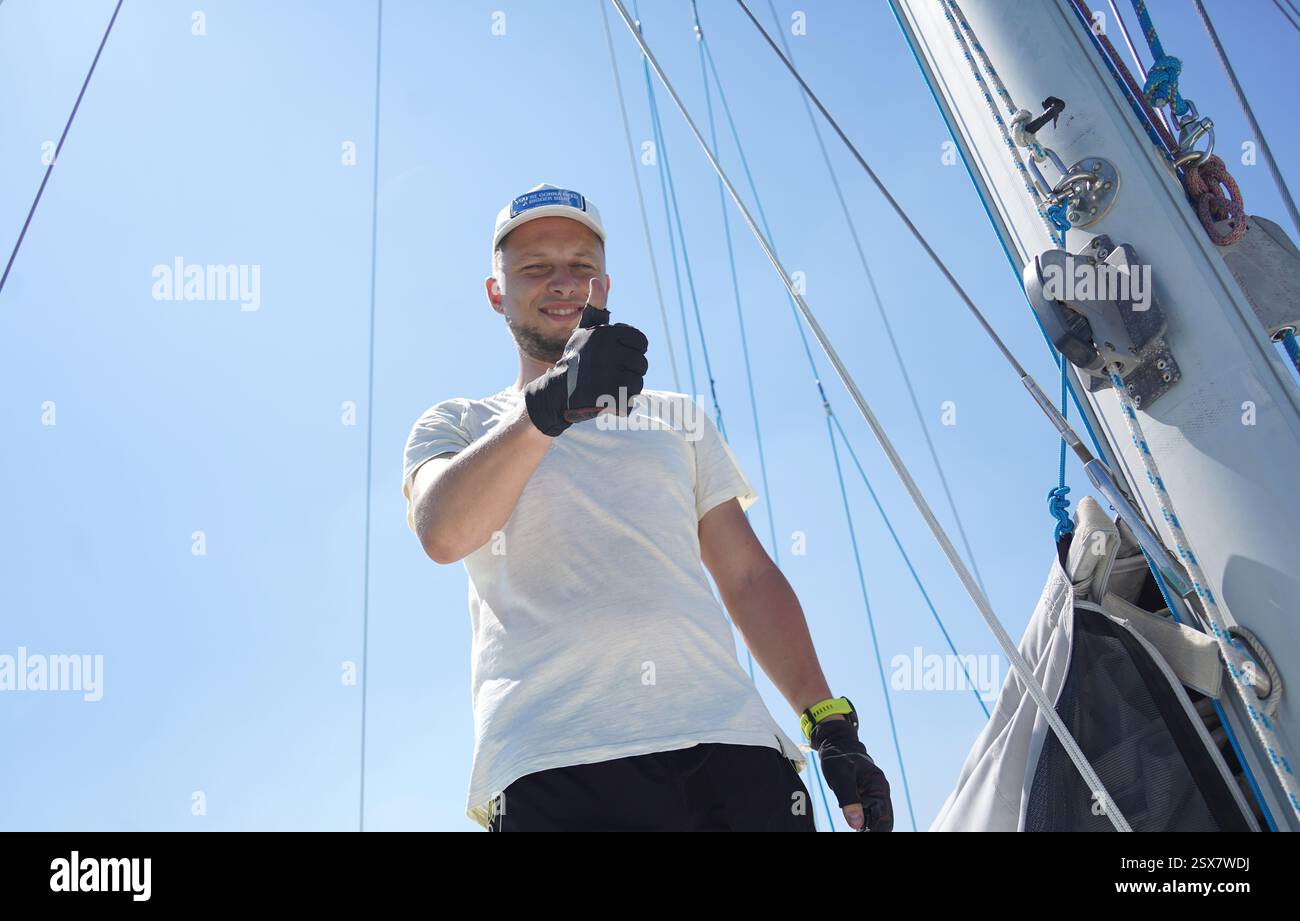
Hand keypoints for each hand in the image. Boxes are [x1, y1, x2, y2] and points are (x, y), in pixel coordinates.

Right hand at [523, 277, 648, 436]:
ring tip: (606, 385)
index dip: (632, 351)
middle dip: (628, 371)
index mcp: (608, 333)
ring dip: (625, 388)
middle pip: (641, 364)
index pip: (642, 342)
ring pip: (638, 383)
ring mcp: (609, 375)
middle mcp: (609, 352)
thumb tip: (597, 280)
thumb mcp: (585, 330)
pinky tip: (605, 399)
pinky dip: (621, 405)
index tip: (615, 356)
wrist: (557, 391)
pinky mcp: (608, 397)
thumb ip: (596, 307)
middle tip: (607, 374)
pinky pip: (630, 401)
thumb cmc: (576, 358)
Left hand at [811, 717, 892, 831]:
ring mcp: (870, 795)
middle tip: (857, 831)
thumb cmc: (839, 757)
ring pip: (872, 819)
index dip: (876, 830)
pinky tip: (852, 822)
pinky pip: (863, 813)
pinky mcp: (861, 796)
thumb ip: (849, 799)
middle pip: (881, 821)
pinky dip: (859, 820)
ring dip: (865, 826)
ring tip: (855, 829)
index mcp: (879, 787)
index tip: (862, 833)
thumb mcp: (841, 777)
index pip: (884, 818)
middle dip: (871, 829)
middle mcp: (878, 792)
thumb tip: (857, 825)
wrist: (833, 743)